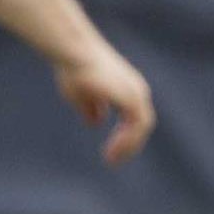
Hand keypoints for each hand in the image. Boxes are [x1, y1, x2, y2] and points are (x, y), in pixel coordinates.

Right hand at [54, 45, 155, 164]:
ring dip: (128, 146)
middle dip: (128, 144)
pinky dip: (127, 140)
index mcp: (128, 88)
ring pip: (142, 126)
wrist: (72, 52)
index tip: (110, 151)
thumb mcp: (81, 94)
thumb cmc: (72, 68)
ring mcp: (136, 93)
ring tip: (111, 159)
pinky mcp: (132, 97)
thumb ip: (91, 109)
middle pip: (141, 124)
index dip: (125, 136)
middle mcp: (136, 90)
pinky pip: (137, 126)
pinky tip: (112, 150)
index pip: (134, 118)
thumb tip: (96, 124)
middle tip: (112, 160)